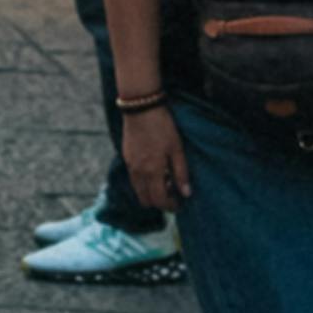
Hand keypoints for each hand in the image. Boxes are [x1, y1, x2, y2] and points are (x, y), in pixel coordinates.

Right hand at [114, 95, 187, 213]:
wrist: (140, 106)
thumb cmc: (162, 126)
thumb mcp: (177, 148)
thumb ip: (181, 172)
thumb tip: (186, 194)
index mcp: (152, 171)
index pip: (160, 200)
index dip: (170, 206)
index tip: (179, 204)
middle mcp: (138, 172)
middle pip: (146, 200)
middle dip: (159, 202)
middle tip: (171, 194)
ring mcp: (130, 165)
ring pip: (138, 191)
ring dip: (150, 193)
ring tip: (163, 181)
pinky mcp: (126, 157)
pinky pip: (134, 179)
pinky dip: (143, 182)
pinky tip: (153, 170)